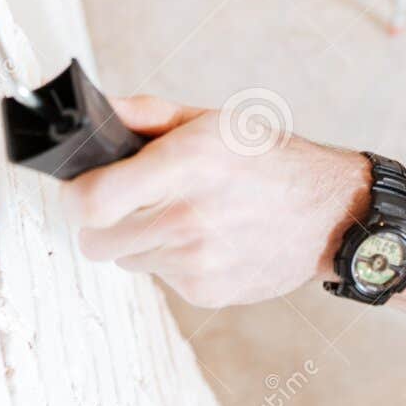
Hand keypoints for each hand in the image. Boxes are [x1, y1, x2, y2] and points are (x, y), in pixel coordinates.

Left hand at [66, 95, 370, 309]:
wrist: (330, 212)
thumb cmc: (269, 159)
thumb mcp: (210, 121)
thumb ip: (145, 114)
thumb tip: (94, 114)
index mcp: (185, 165)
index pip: (91, 202)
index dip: (75, 197)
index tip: (81, 190)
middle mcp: (187, 218)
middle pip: (95, 239)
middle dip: (102, 220)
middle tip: (130, 202)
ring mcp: (196, 261)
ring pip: (126, 259)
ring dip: (140, 240)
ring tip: (183, 216)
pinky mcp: (205, 291)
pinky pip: (160, 276)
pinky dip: (172, 260)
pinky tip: (207, 239)